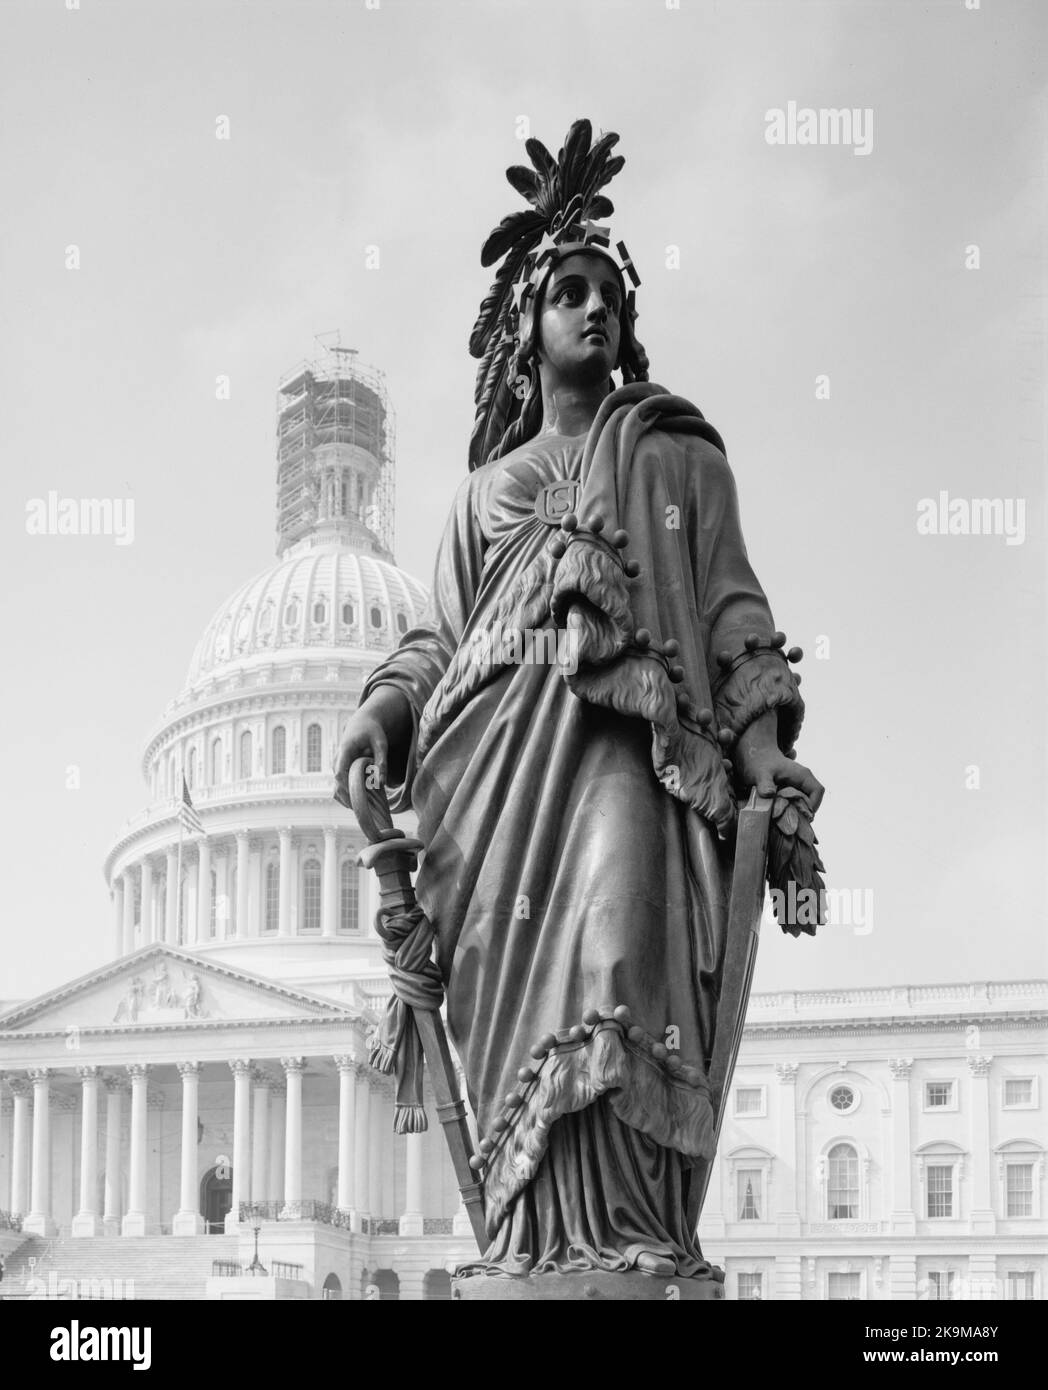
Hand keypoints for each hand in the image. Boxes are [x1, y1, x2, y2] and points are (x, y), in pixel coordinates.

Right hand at [332, 687, 411, 803]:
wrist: (361, 723)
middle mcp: (337, 760)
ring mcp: (336, 766)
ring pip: (337, 788)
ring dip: (349, 799)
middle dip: (350, 798)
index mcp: (345, 751)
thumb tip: (382, 782)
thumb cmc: (372, 731)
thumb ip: (382, 761)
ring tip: (366, 809)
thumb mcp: (381, 743)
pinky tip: (363, 802)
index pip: (340, 773)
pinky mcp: (340, 771)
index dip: (347, 788)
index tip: (360, 799)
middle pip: (337, 785)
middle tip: (366, 811)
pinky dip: (349, 796)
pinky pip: (340, 788)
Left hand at [733, 710, 823, 813]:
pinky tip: (776, 815)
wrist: (753, 754)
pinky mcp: (789, 792)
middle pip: (812, 800)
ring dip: (795, 813)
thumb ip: (765, 783)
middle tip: (788, 822)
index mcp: (802, 775)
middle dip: (803, 813)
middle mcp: (802, 781)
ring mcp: (796, 786)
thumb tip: (769, 794)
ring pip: (803, 804)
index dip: (813, 805)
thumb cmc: (758, 761)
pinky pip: (794, 804)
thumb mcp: (760, 773)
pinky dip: (788, 811)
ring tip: (781, 820)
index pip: (818, 791)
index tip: (800, 815)